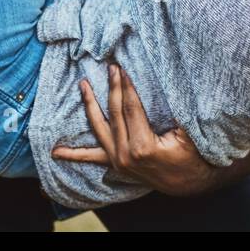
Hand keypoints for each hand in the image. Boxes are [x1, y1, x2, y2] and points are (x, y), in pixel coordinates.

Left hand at [50, 65, 219, 196]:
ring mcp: (118, 162)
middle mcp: (125, 155)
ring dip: (89, 106)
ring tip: (82, 86)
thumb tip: (168, 84)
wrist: (191, 184)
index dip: (128, 86)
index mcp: (142, 147)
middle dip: (112, 87)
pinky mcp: (116, 165)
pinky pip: (92, 159)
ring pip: (99, 129)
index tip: (123, 67)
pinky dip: (74, 155)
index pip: (131, 108)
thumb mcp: (189, 132)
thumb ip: (176, 111)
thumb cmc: (193, 156)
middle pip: (114, 113)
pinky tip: (56, 152)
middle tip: (111, 66)